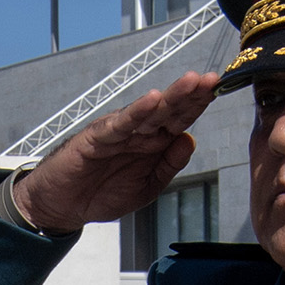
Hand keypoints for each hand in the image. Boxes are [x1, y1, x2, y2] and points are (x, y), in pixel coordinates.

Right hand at [8, 71, 220, 233]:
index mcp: (154, 142)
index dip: (199, 104)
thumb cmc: (103, 193)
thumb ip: (169, 165)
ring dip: (171, 96)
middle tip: (212, 79)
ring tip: (192, 82)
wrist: (64, 205)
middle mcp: (139, 131)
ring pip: (149, 111)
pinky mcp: (98, 137)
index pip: (181, 119)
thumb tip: (191, 139)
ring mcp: (119, 131)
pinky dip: (136, 113)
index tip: (220, 89)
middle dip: (191, 94)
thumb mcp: (148, 186)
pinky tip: (152, 100)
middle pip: (170, 109)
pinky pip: (120, 124)